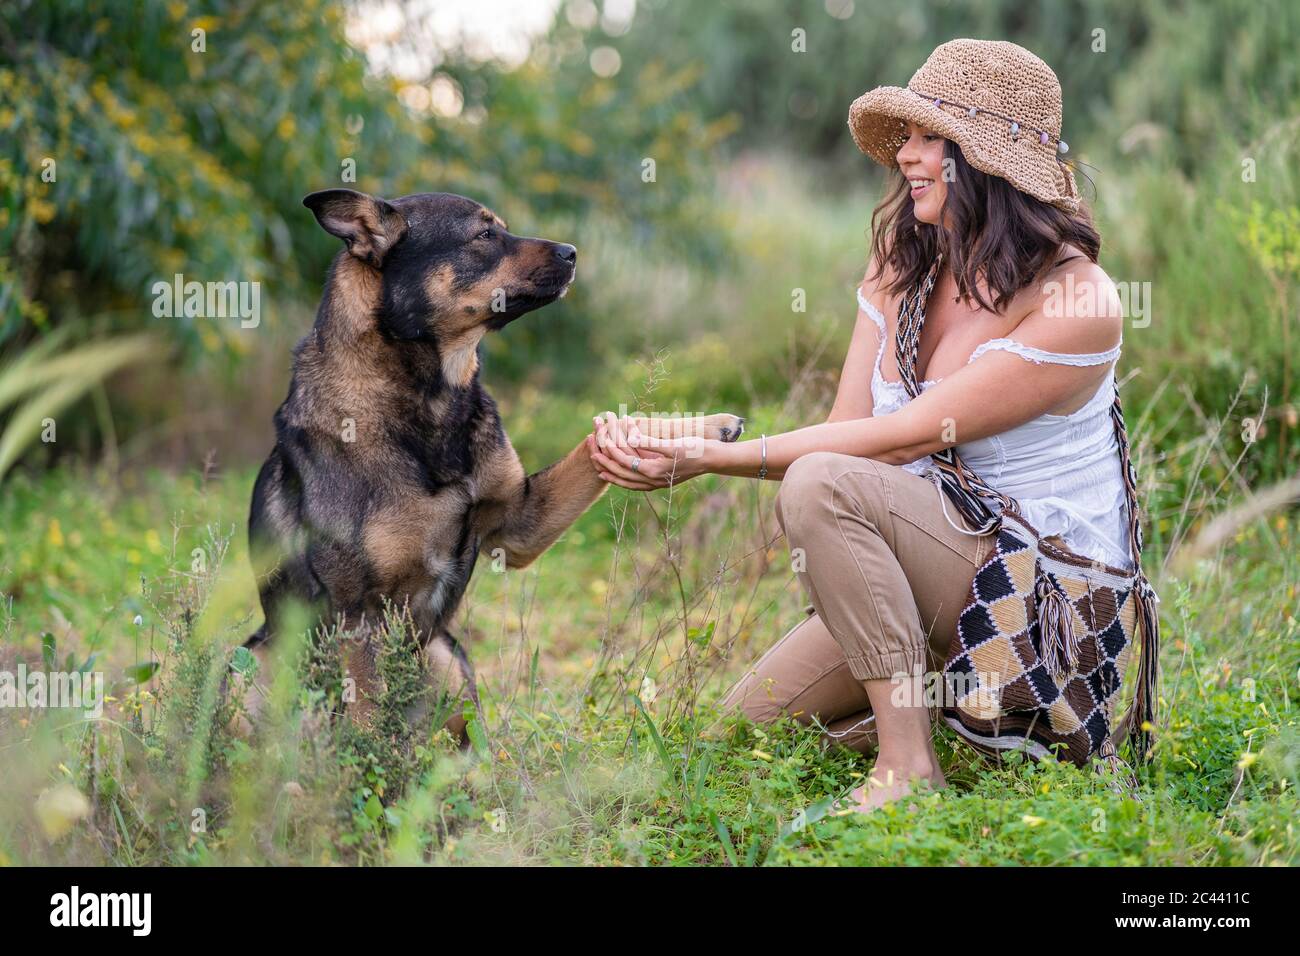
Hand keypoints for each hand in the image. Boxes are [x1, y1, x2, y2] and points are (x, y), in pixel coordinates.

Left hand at [585, 412, 714, 489]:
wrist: (713, 460)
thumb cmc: (695, 449)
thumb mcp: (672, 444)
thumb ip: (649, 443)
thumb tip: (629, 439)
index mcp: (653, 471)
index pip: (624, 462)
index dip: (611, 450)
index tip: (600, 439)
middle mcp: (652, 481)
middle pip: (622, 474)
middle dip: (605, 463)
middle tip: (591, 453)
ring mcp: (656, 484)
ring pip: (627, 482)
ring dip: (612, 474)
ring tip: (598, 468)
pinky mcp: (660, 482)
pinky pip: (636, 484)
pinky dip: (624, 480)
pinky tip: (619, 475)